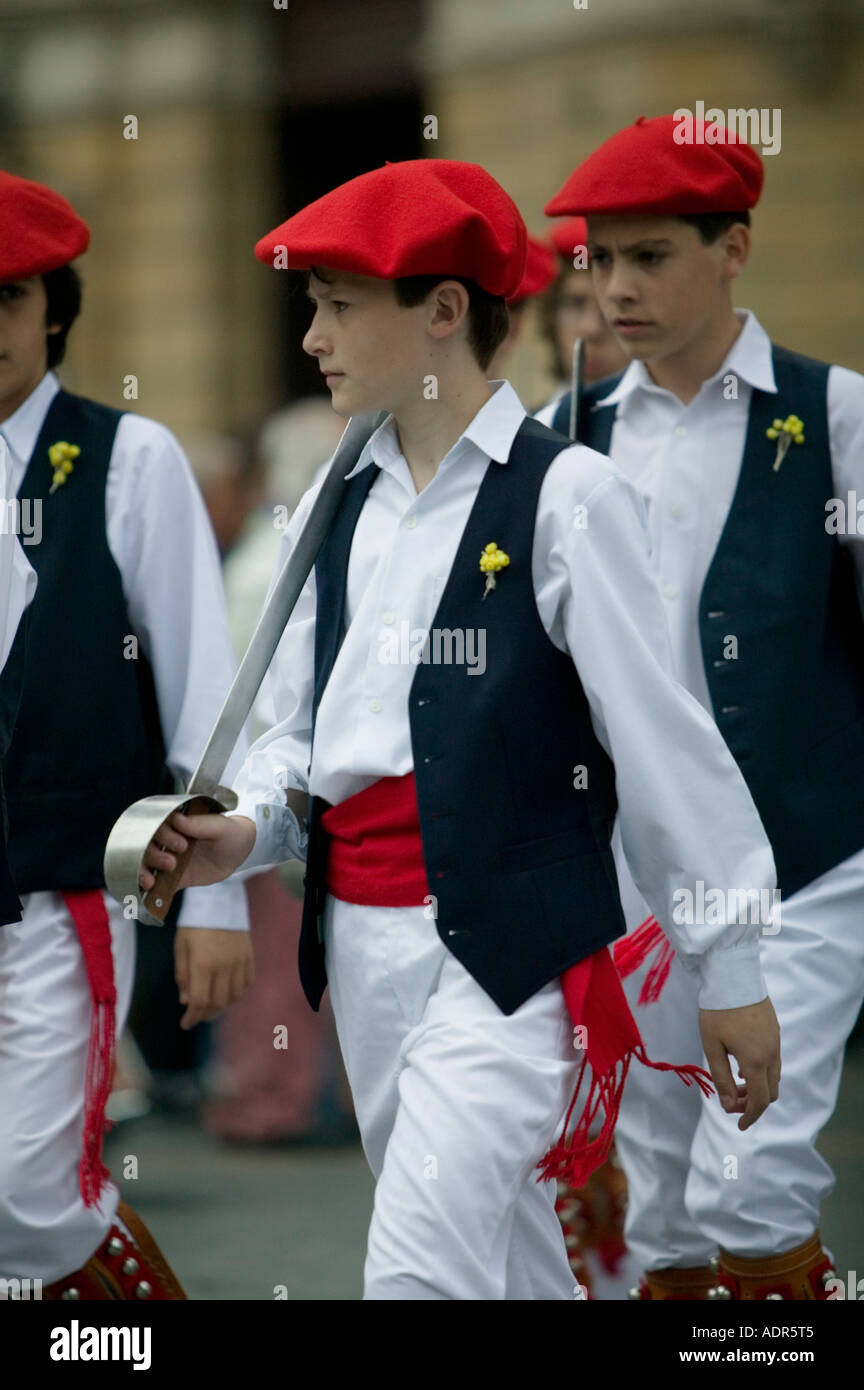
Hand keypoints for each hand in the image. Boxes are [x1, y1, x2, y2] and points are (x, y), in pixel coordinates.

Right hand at [139, 812, 256, 892]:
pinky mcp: (171, 878)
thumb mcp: (220, 827)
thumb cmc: (229, 832)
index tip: (181, 844)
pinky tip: (148, 896)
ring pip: (145, 864)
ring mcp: (167, 858)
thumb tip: (177, 819)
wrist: (237, 852)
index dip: (163, 835)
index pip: (158, 824)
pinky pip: (157, 885)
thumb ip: (199, 824)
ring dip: (143, 872)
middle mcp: (166, 839)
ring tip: (150, 882)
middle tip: (171, 863)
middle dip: (153, 855)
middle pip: (146, 845)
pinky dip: (150, 891)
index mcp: (176, 821)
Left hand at [175, 927, 254, 1029]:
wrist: (219, 899)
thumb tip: (186, 1001)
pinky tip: (228, 993)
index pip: (199, 1001)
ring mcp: (239, 962)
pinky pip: (247, 983)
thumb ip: (182, 975)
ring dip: (222, 1006)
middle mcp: (224, 966)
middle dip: (206, 1014)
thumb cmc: (194, 923)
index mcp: (203, 964)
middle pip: (218, 1003)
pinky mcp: (249, 956)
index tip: (185, 1024)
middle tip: (197, 1015)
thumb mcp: (181, 946)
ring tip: (211, 1006)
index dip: (192, 1017)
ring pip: (234, 996)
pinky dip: (238, 993)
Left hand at [699, 997, 779, 1129]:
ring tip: (733, 1083)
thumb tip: (727, 1105)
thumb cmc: (718, 1011)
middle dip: (752, 1104)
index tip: (739, 1126)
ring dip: (757, 1087)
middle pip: (770, 1092)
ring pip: (773, 1077)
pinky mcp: (775, 1031)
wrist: (733, 976)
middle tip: (730, 1102)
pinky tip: (742, 1064)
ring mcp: (775, 1042)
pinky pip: (773, 1061)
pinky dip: (761, 1072)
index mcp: (756, 1061)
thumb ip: (721, 1078)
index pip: (760, 1101)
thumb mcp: (712, 1046)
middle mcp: (771, 1054)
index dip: (750, 1117)